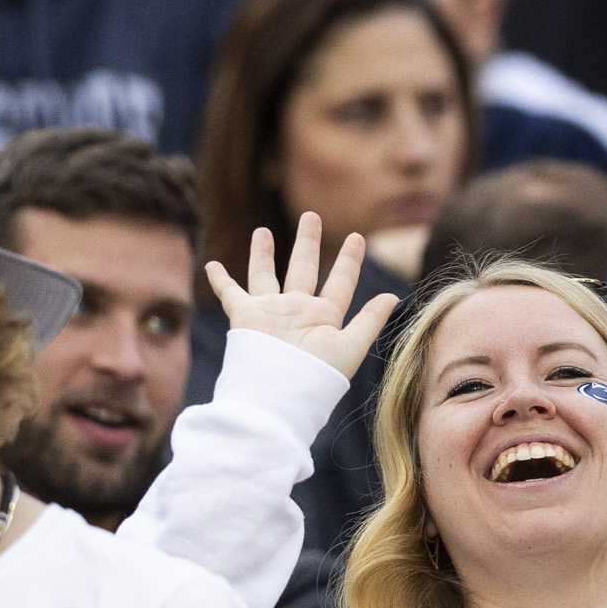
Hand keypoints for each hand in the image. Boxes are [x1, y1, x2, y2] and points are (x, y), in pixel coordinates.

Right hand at [204, 211, 398, 379]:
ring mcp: (271, 310)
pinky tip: (212, 265)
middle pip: (304, 267)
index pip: (341, 281)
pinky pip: (230, 293)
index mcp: (325, 316)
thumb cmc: (318, 375)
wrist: (281, 391)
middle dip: (307, 242)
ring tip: (263, 230)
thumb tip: (394, 295)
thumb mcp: (351, 346)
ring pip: (266, 274)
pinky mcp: (245, 314)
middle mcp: (298, 309)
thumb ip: (371, 320)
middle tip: (310, 215)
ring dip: (264, 253)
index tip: (357, 237)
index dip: (350, 260)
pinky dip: (220, 280)